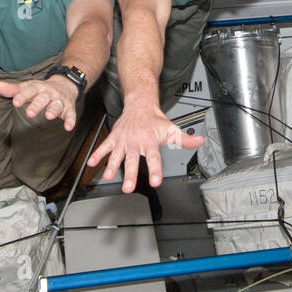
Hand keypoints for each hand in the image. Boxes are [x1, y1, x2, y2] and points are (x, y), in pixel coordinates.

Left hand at [0, 76, 79, 129]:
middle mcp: (49, 93)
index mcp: (37, 88)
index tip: (15, 102)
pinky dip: (70, 120)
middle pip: (42, 99)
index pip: (29, 91)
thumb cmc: (42, 89)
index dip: (22, 96)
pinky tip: (68, 127)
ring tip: (49, 117)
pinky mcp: (68, 108)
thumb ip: (13, 89)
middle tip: (29, 113)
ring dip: (53, 110)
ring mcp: (59, 100)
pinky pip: (70, 114)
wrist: (65, 84)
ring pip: (56, 105)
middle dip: (37, 105)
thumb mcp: (28, 87)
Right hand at [86, 99, 202, 192]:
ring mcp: (124, 140)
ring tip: (108, 177)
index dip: (155, 170)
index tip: (154, 181)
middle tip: (128, 187)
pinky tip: (91, 163)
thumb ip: (184, 139)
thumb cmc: (155, 120)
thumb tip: (199, 142)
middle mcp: (136, 142)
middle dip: (129, 174)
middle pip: (133, 160)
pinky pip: (104, 146)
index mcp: (150, 142)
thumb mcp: (171, 130)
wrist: (140, 104)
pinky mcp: (115, 138)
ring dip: (111, 166)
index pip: (154, 158)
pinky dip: (97, 154)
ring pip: (117, 155)